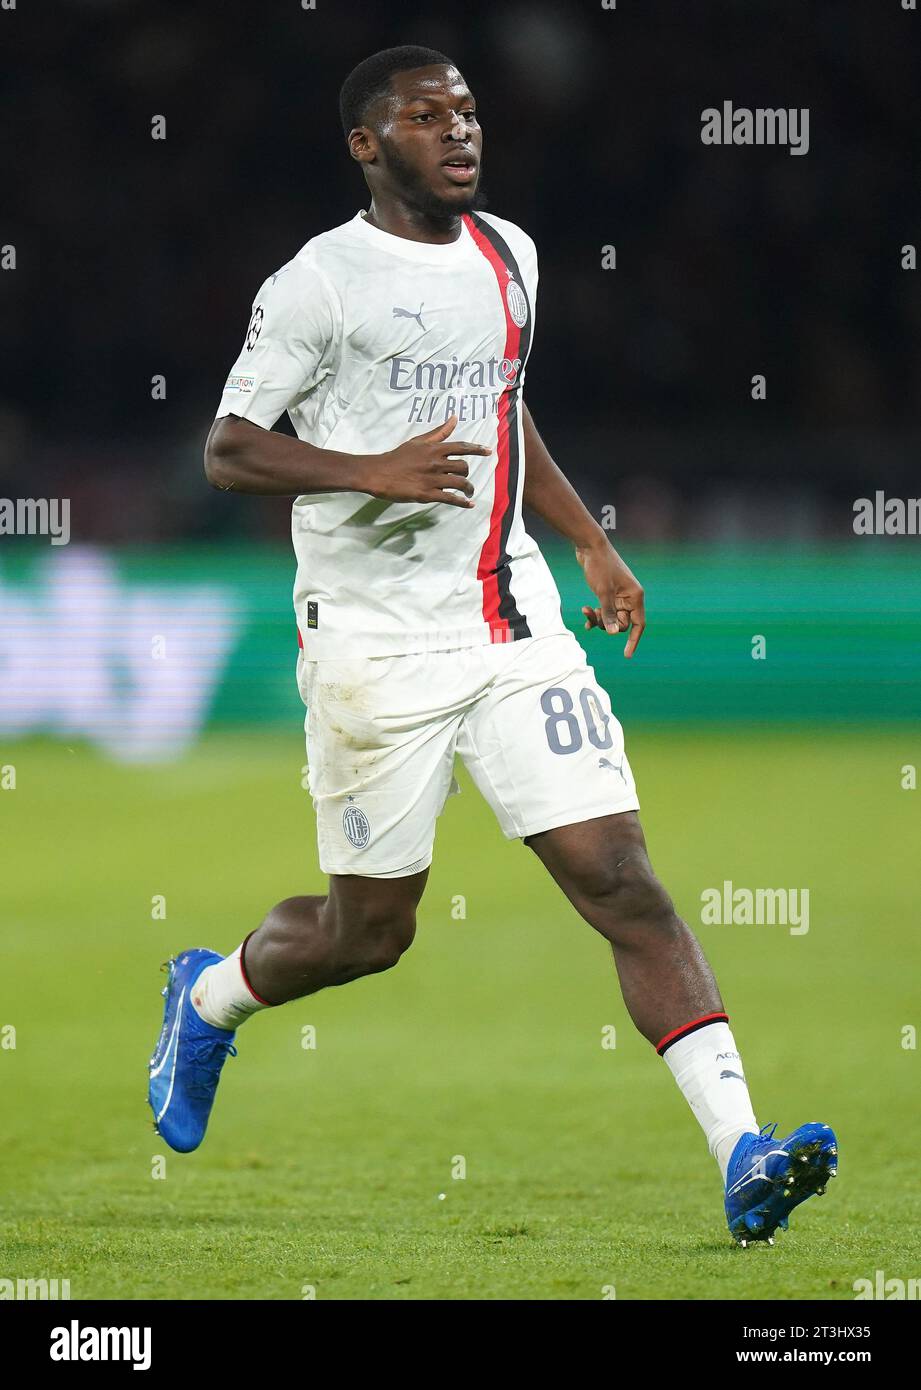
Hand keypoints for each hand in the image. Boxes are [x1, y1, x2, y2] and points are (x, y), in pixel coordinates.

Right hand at [360, 415, 488, 507]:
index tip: (489, 451)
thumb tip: (454, 419)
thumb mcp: (418, 441)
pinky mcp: (427, 494)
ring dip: (468, 488)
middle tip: (465, 479)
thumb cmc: (398, 457)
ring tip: (469, 492)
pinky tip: (469, 504)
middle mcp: (436, 463)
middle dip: (467, 473)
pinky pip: (450, 498)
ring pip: (459, 483)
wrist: (379, 473)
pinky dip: (462, 502)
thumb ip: (438, 432)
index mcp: (434, 449)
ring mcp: (432, 479)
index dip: (477, 449)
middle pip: (463, 467)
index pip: (461, 447)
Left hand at [576, 538, 645, 656]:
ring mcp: (618, 595)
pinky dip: (595, 614)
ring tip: (585, 611)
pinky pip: (604, 611)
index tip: (626, 655)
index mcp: (635, 597)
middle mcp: (630, 597)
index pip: (638, 624)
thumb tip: (612, 633)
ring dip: (598, 618)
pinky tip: (585, 614)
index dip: (633, 640)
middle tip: (592, 616)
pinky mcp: (608, 593)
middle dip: (606, 623)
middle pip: (621, 623)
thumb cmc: (600, 566)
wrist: (589, 547)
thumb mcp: (603, 593)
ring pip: (611, 618)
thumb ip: (608, 614)